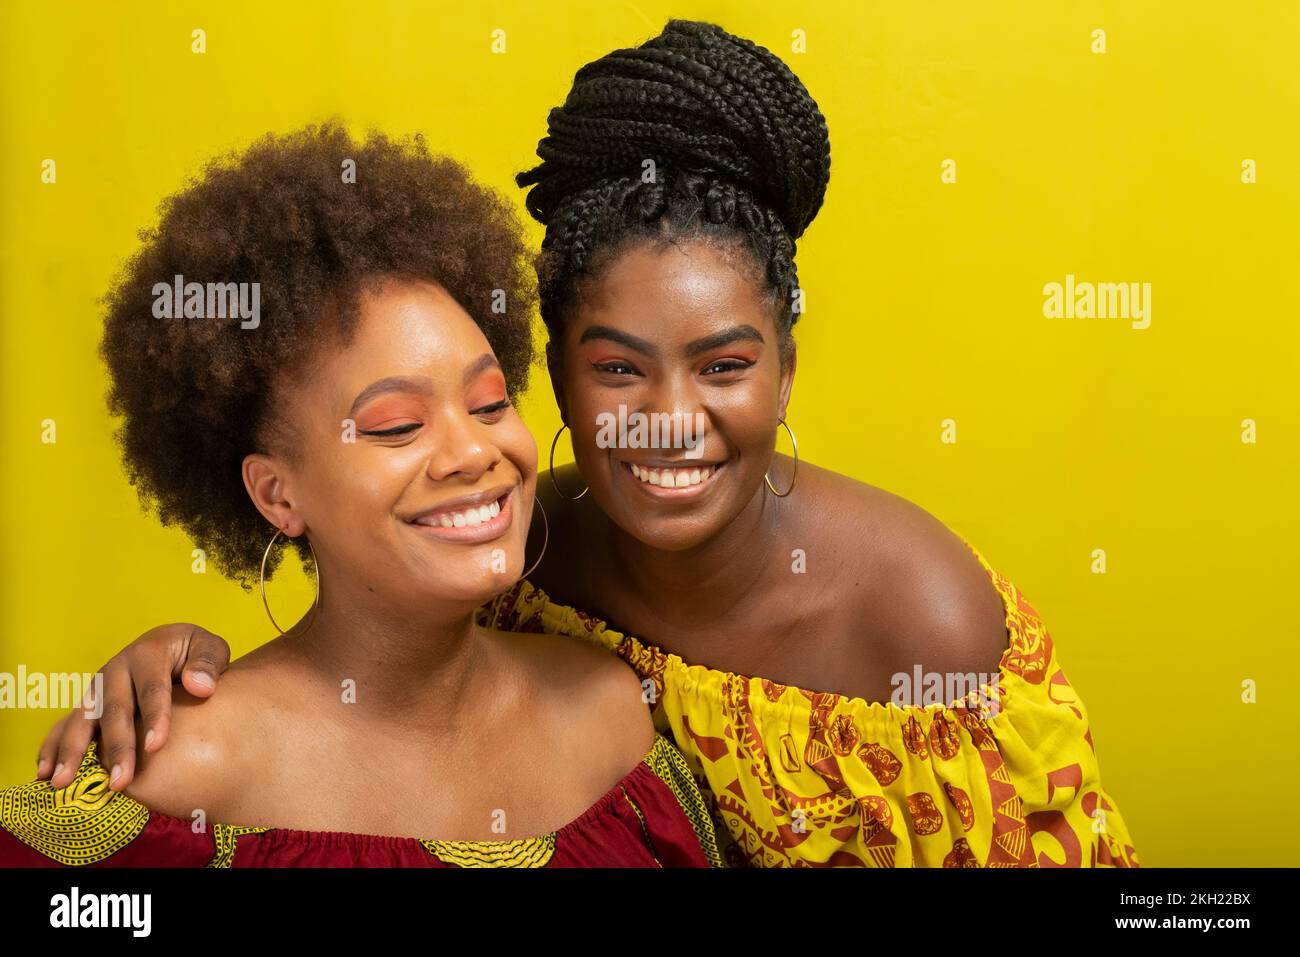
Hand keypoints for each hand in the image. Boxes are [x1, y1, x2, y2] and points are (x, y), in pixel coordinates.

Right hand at [35, 624, 230, 790]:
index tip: (155, 747)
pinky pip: (65, 724)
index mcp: (148, 653)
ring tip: (63, 782)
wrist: (172, 645)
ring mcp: (98, 688)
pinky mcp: (89, 703)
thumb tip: (201, 686)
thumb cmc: (195, 654)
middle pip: (115, 710)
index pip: (152, 690)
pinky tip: (44, 773)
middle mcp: (117, 669)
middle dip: (117, 747)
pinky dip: (52, 747)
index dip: (154, 718)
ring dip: (72, 751)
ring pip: (83, 719)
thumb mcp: (210, 647)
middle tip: (120, 782)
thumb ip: (208, 662)